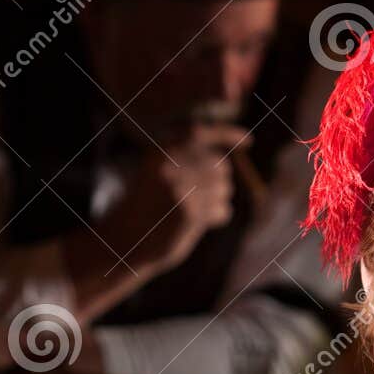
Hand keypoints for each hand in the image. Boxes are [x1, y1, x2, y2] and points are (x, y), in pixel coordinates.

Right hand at [98, 122, 250, 274]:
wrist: (125, 241)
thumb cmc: (145, 207)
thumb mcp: (158, 174)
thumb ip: (186, 161)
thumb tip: (227, 160)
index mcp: (160, 151)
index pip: (200, 133)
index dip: (227, 134)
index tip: (248, 141)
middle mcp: (170, 165)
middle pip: (219, 165)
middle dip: (218, 181)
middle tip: (198, 197)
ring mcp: (180, 188)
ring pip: (224, 188)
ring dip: (217, 201)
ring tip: (193, 210)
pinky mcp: (190, 213)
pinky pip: (223, 210)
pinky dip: (217, 217)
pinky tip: (197, 223)